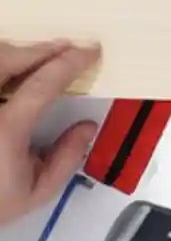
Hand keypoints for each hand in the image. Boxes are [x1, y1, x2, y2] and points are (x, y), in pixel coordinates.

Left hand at [0, 41, 99, 224]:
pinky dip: (3, 65)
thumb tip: (87, 126)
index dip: (70, 62)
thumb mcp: (36, 192)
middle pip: (7, 58)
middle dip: (40, 49)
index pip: (42, 83)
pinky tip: (12, 73)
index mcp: (5, 130)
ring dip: (15, 52)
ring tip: (37, 57)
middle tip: (65, 48)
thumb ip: (67, 158)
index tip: (91, 51)